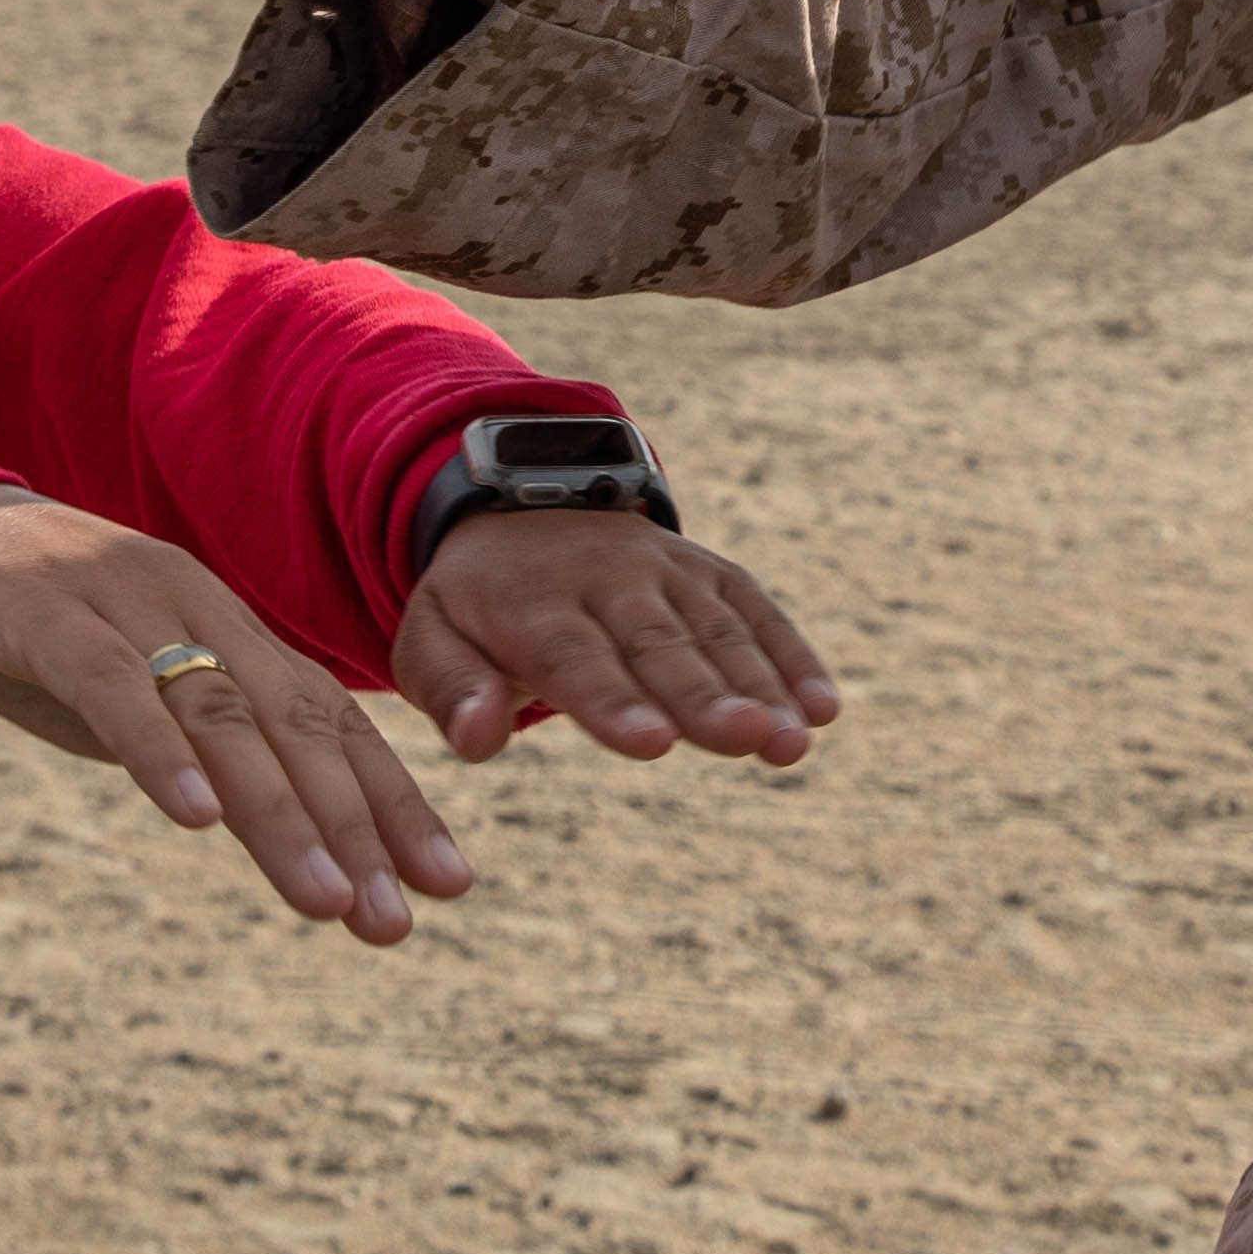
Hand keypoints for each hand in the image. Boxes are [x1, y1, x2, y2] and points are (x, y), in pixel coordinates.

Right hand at [0, 486, 472, 947]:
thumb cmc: (41, 636)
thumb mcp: (140, 693)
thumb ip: (204, 744)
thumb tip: (282, 828)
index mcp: (229, 629)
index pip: (331, 721)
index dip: (393, 800)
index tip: (448, 883)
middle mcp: (196, 609)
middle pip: (296, 722)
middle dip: (356, 826)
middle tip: (394, 920)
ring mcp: (123, 605)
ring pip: (221, 715)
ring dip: (279, 814)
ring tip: (325, 900)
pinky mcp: (44, 614)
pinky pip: (113, 686)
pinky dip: (160, 753)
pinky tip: (197, 821)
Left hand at [394, 506, 843, 763]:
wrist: (521, 508)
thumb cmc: (476, 606)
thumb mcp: (430, 638)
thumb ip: (449, 691)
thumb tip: (478, 743)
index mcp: (531, 602)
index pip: (576, 658)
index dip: (615, 702)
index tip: (652, 745)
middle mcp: (607, 577)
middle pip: (660, 645)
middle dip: (707, 695)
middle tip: (751, 739)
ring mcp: (665, 569)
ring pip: (716, 629)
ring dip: (761, 686)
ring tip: (794, 741)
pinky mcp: (708, 571)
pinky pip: (754, 609)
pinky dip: (791, 655)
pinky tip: (823, 707)